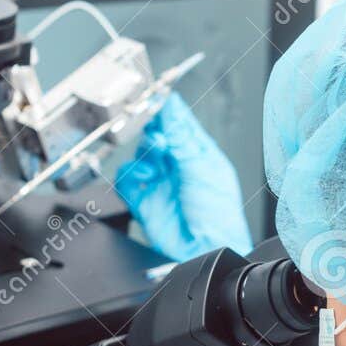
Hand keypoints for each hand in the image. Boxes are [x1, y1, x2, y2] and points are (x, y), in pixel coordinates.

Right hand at [115, 92, 252, 261]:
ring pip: (140, 154)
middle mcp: (178, 167)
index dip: (167, 110)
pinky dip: (130, 172)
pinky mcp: (143, 200)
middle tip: (154, 128)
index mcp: (198, 154)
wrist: (206, 248)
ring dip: (144, 151)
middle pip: (155, 136)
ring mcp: (160, 183)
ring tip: (156, 155)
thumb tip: (171, 105)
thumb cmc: (219, 214)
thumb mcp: (201, 166)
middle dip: (152, 130)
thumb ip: (181, 135)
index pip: (179, 123)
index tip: (157, 97)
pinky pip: (127, 178)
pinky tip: (145, 175)